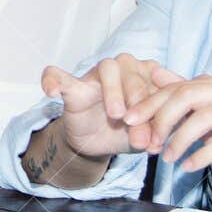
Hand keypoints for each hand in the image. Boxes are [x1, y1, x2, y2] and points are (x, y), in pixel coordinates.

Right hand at [44, 55, 185, 157]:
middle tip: (140, 136)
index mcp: (149, 75)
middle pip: (135, 76)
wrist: (100, 142)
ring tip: (116, 114)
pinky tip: (51, 91)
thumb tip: (154, 145)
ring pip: (108, 68)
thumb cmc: (128, 131)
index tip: (158, 137)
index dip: (160, 109)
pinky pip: (58, 75)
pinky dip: (53, 80)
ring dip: (113, 90)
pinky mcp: (73, 86)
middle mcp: (125, 67)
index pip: (158, 83)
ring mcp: (97, 74)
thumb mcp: (147, 135)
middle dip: (140, 106)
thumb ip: (155, 133)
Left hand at [124, 75, 211, 202]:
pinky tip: (186, 167)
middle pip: (188, 96)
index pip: (179, 87)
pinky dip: (200, 156)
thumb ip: (186, 98)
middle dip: (160, 118)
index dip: (150, 103)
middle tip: (146, 142)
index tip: (127, 120)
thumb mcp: (211, 122)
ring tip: (165, 158)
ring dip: (178, 140)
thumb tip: (154, 74)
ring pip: (203, 118)